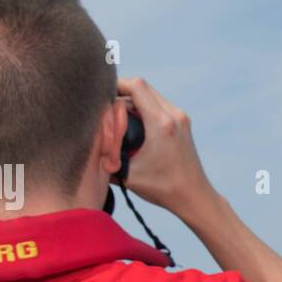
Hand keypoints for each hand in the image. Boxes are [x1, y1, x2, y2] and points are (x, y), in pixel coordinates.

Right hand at [114, 77, 219, 217]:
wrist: (195, 197)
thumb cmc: (164, 189)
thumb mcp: (129, 175)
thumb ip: (106, 159)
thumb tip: (86, 147)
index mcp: (161, 124)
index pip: (136, 87)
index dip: (115, 85)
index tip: (100, 95)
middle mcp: (174, 116)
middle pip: (143, 87)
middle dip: (122, 92)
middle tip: (106, 108)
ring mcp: (181, 118)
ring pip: (152, 94)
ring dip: (133, 100)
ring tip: (118, 118)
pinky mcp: (183, 124)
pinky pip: (159, 105)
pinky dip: (144, 108)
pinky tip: (133, 124)